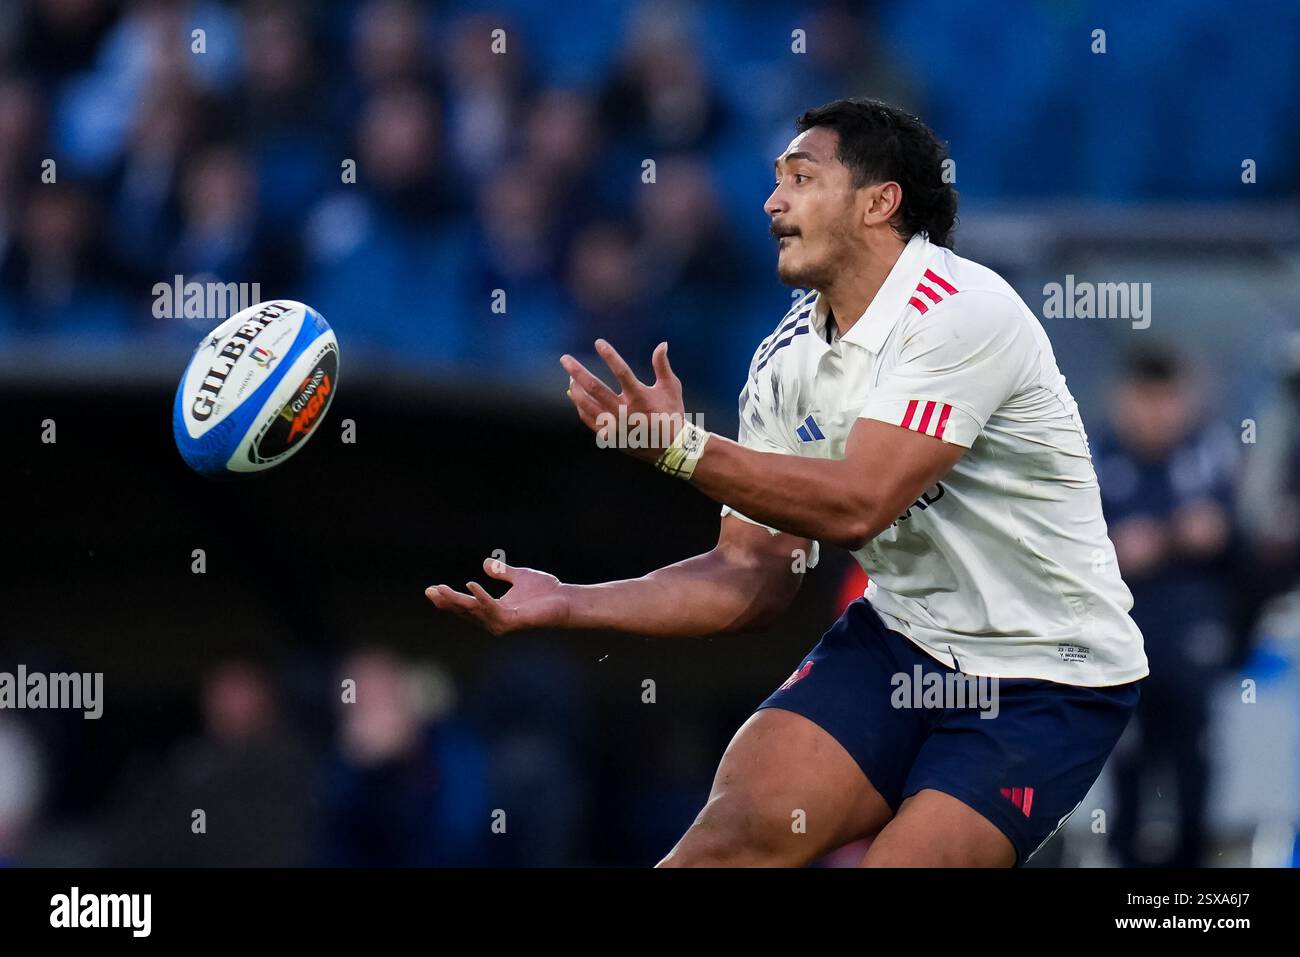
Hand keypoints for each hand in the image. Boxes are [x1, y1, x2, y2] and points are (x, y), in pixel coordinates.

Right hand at [425, 557, 570, 634]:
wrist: (566, 600)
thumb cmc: (546, 592)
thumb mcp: (519, 577)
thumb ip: (502, 572)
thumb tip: (484, 564)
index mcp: (494, 610)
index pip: (467, 607)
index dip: (449, 599)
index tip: (431, 590)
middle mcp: (495, 620)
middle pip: (465, 612)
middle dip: (447, 602)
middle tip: (430, 591)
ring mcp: (503, 623)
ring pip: (474, 612)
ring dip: (457, 601)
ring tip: (441, 589)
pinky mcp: (513, 622)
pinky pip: (493, 609)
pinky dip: (481, 598)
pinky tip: (471, 586)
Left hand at [560, 339, 685, 462]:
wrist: (671, 448)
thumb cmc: (672, 414)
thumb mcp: (671, 388)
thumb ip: (662, 366)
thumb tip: (662, 344)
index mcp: (640, 397)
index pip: (622, 371)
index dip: (610, 356)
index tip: (598, 343)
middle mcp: (625, 412)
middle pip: (595, 388)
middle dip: (577, 372)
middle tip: (564, 359)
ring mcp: (615, 426)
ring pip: (587, 405)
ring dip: (576, 389)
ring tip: (570, 378)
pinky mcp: (610, 436)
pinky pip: (589, 420)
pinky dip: (580, 407)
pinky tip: (576, 396)